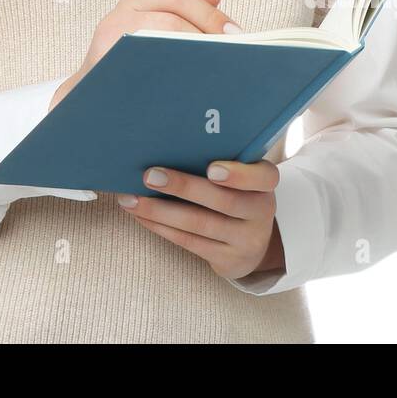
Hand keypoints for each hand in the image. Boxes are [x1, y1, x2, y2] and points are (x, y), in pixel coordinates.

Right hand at [50, 0, 238, 109]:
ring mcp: (109, 42)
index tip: (235, 34)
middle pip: (170, 20)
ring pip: (157, 44)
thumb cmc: (131, 61)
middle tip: (228, 58)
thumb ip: (188, 9)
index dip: (209, 13)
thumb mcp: (158, 27)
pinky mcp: (103, 69)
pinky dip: (167, 78)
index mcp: (138, 1)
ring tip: (213, 73)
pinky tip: (187, 88)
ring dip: (190, 58)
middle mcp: (120, 15)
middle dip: (205, 38)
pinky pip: (141, 71)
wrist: (92, 98)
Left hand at [114, 159, 286, 282]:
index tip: (211, 168)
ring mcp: (244, 240)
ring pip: (199, 225)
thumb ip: (222, 157)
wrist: (252, 242)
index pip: (263, 177)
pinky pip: (189, 242)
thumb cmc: (236, 193)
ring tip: (131, 199)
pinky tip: (140, 215)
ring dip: (160, 211)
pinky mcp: (226, 259)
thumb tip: (171, 138)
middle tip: (150, 175)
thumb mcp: (241, 176)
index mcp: (265, 185)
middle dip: (183, 187)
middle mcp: (260, 213)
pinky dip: (161, 227)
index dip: (238, 174)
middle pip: (222, 201)